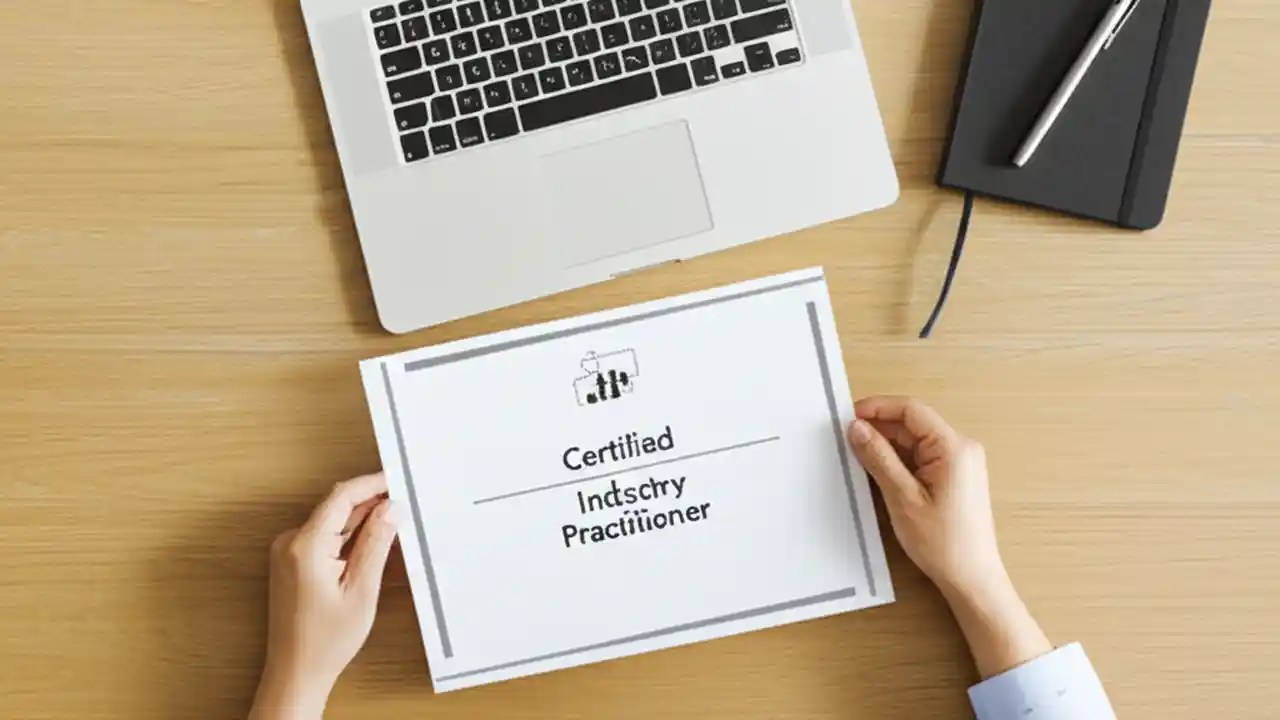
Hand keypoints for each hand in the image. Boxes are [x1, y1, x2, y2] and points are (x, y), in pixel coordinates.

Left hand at [250, 473, 398, 719]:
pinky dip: (349, 536)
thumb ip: (375, 544)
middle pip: (336, 507)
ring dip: (362, 520)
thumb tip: (391, 509)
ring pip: (332, 522)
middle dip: (371, 502)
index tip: (397, 479)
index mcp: (306, 546)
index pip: (342, 497)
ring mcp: (288, 552)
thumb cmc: (326, 640)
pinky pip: (324, 537)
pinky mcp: (291, 562)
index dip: (372, 484)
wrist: (296, 671)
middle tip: (404, 502)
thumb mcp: (361, 590)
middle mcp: (290, 542)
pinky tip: (372, 543)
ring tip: (395, 523)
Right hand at [845, 396, 1003, 598]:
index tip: (848, 416)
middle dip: (879, 428)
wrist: (972, 578)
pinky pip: (923, 456)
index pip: (911, 410)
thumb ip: (879, 458)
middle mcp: (962, 448)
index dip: (877, 408)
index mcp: (954, 448)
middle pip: (913, 424)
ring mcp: (961, 462)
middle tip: (847, 440)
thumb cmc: (943, 543)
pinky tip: (879, 472)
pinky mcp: (956, 475)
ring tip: (858, 458)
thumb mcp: (902, 498)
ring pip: (916, 440)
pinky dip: (900, 460)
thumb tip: (857, 428)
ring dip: (888, 446)